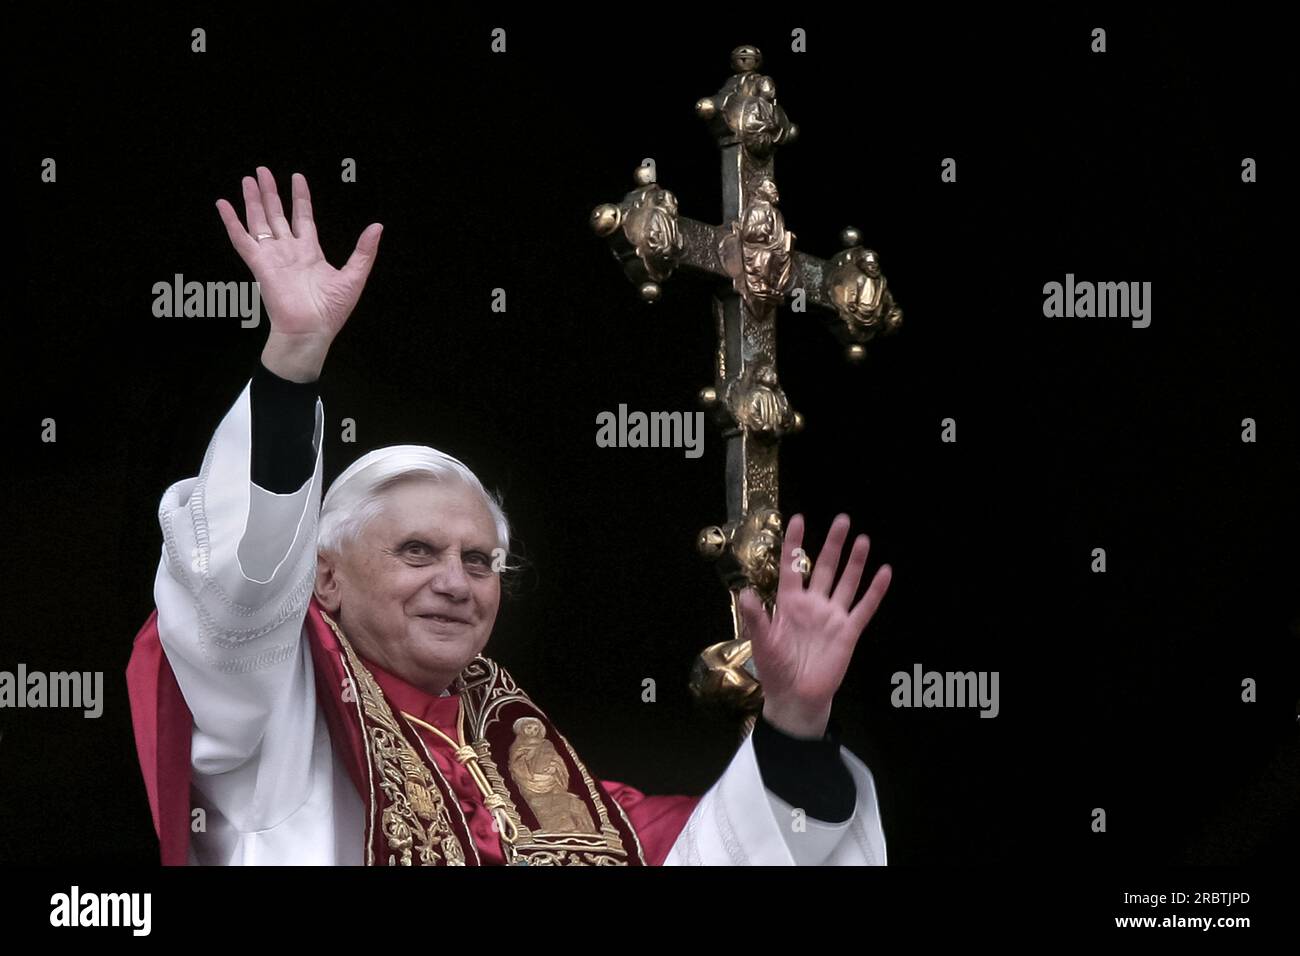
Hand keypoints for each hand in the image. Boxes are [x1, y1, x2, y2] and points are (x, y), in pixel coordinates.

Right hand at [216, 167, 381, 377]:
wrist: (311, 331)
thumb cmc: (331, 311)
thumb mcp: (354, 276)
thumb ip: (364, 251)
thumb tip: (377, 226)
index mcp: (310, 252)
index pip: (303, 216)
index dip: (300, 197)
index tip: (297, 177)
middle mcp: (289, 251)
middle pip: (277, 214)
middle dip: (271, 192)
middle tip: (262, 170)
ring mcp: (272, 256)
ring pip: (260, 221)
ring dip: (253, 200)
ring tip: (248, 179)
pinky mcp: (259, 265)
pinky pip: (242, 239)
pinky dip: (232, 222)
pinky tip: (223, 204)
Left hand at [738, 513, 891, 738]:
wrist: (796, 698)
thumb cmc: (776, 670)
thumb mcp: (762, 642)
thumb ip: (756, 617)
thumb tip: (745, 592)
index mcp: (789, 603)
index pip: (792, 567)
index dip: (794, 543)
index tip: (798, 519)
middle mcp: (812, 604)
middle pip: (824, 567)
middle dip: (832, 544)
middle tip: (842, 519)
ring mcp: (832, 616)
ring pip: (846, 582)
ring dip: (854, 562)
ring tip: (862, 539)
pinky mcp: (848, 631)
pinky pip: (864, 608)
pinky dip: (875, 591)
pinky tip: (884, 572)